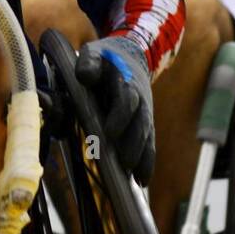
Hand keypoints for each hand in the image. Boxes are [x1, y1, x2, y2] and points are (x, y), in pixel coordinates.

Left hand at [75, 36, 154, 183]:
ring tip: (136, 178)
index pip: (126, 100)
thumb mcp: (94, 53)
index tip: (109, 133)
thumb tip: (84, 76)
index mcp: (125, 80)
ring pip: (147, 136)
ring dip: (142, 157)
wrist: (132, 55)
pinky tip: (142, 180)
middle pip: (140, 123)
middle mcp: (140, 99)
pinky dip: (148, 161)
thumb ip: (88, 63)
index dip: (120, 116)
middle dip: (133, 144)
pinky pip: (149, 143)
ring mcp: (144, 112)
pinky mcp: (145, 124)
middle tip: (124, 164)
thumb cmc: (106, 58)